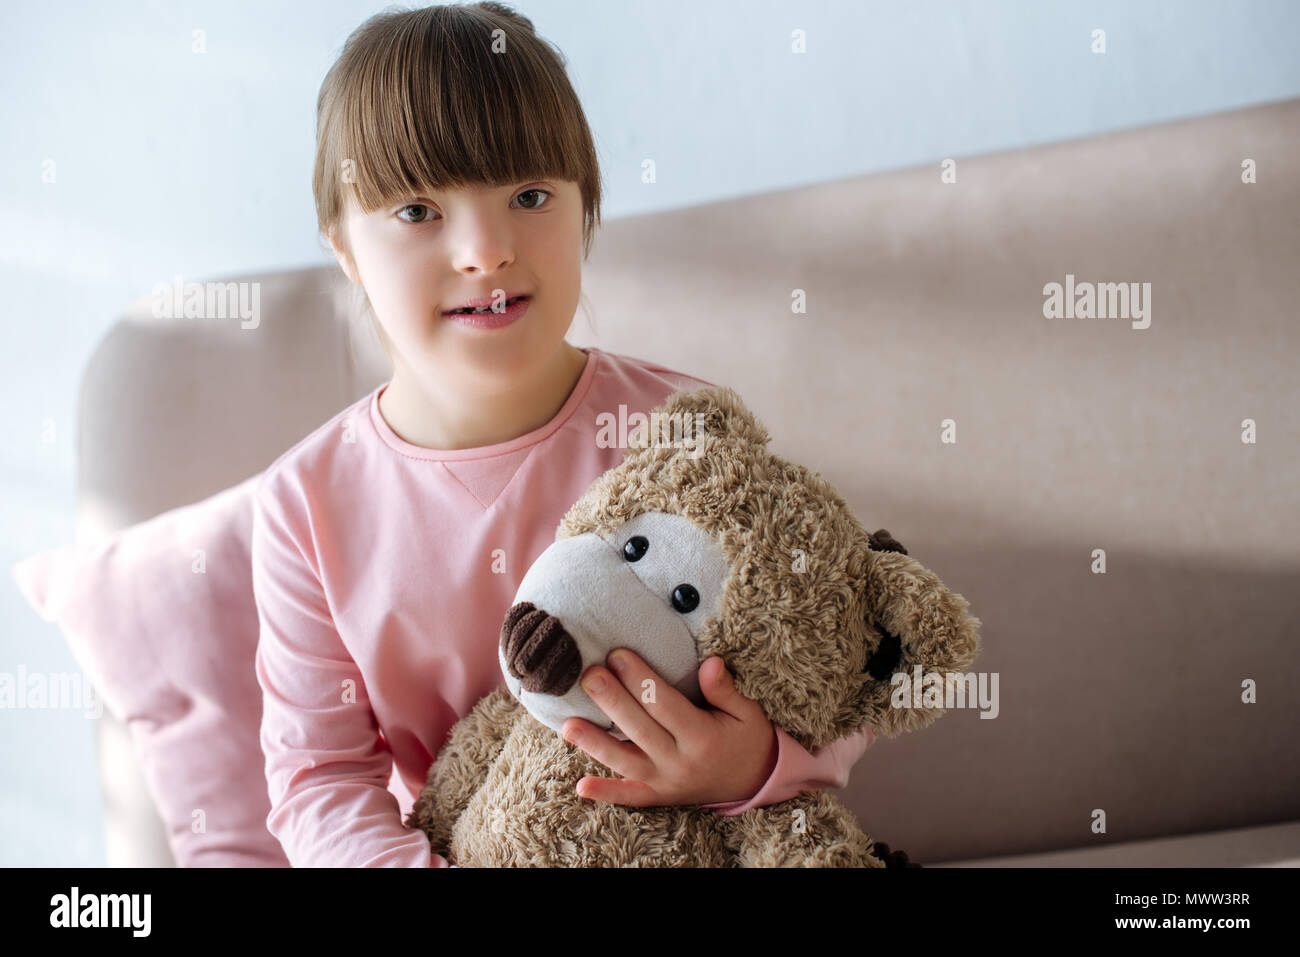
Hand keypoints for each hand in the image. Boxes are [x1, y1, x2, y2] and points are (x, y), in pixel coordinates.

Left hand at [561, 649, 777, 806]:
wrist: (756, 781)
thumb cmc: (748, 737)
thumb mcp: (748, 711)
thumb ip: (726, 688)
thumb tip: (710, 662)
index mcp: (703, 737)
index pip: (663, 703)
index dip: (639, 678)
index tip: (617, 654)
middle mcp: (681, 762)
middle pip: (639, 728)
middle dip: (611, 700)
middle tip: (588, 674)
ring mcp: (667, 782)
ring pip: (625, 762)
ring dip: (595, 744)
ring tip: (567, 724)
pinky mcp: (659, 795)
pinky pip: (629, 796)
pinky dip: (606, 793)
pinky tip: (580, 786)